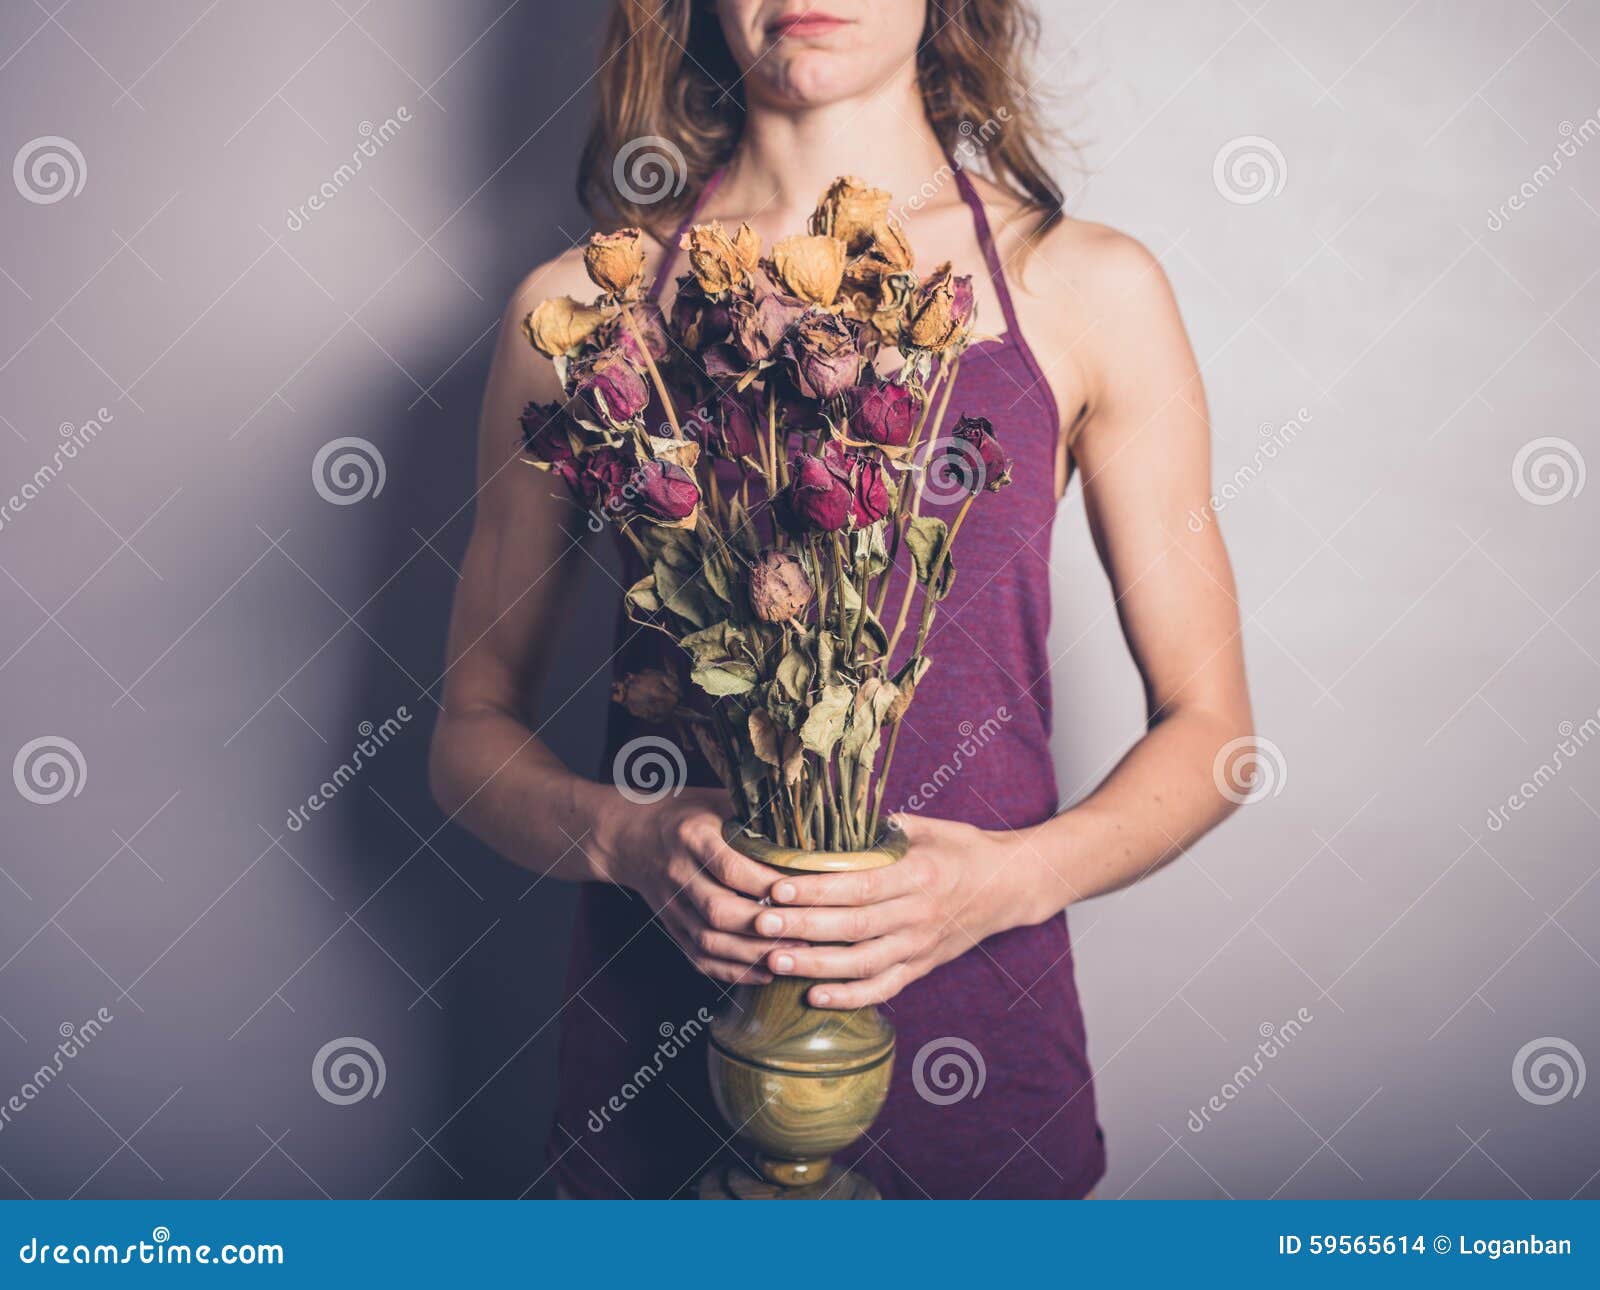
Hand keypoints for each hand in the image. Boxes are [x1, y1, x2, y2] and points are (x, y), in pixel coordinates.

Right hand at [604, 788, 798, 985]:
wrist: (634, 836)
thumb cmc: (691, 814)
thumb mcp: (719, 801)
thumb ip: (757, 816)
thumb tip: (808, 832)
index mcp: (692, 836)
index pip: (732, 868)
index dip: (768, 886)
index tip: (803, 894)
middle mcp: (678, 872)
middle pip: (719, 910)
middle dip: (764, 928)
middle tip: (805, 932)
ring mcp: (671, 904)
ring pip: (709, 940)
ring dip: (753, 954)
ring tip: (793, 956)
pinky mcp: (670, 927)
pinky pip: (699, 957)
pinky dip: (732, 971)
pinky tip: (765, 973)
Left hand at [749, 815, 1052, 1008]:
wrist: (1011, 885)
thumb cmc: (964, 848)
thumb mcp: (929, 826)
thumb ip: (883, 826)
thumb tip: (831, 815)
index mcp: (919, 874)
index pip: (859, 886)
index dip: (816, 890)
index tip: (776, 887)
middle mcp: (920, 914)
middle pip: (854, 927)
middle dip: (803, 927)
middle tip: (760, 925)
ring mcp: (921, 946)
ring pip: (863, 964)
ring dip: (816, 966)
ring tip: (774, 961)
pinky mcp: (922, 966)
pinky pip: (883, 988)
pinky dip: (849, 998)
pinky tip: (813, 996)